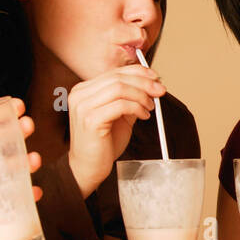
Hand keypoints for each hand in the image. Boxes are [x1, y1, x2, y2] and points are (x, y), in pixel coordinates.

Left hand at [0, 97, 42, 203]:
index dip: (4, 112)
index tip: (18, 105)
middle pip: (5, 139)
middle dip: (21, 130)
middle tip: (28, 125)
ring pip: (13, 165)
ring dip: (28, 160)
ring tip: (34, 159)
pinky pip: (12, 194)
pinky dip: (27, 194)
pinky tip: (34, 192)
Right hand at [66, 65, 165, 197]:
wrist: (89, 166)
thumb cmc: (103, 142)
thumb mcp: (119, 114)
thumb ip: (130, 98)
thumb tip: (152, 85)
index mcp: (85, 90)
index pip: (115, 72)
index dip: (138, 73)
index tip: (156, 79)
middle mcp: (80, 94)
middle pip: (118, 78)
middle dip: (144, 83)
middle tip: (160, 91)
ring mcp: (83, 106)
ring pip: (119, 89)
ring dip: (141, 96)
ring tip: (150, 108)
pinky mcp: (90, 119)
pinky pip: (120, 105)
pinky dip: (136, 108)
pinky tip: (143, 116)